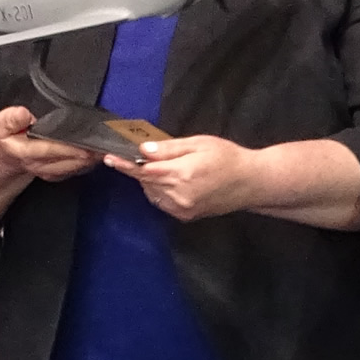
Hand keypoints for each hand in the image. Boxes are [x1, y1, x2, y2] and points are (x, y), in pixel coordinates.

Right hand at [0, 105, 97, 182]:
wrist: (9, 155)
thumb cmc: (9, 135)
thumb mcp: (3, 123)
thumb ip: (11, 118)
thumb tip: (24, 114)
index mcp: (26, 153)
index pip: (49, 150)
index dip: (68, 149)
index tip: (85, 146)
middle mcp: (40, 166)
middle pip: (67, 162)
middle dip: (87, 155)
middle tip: (105, 145)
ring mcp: (50, 172)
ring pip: (75, 168)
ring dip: (91, 159)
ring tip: (107, 148)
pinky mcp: (58, 173)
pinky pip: (76, 169)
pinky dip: (90, 162)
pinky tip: (100, 152)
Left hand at [106, 136, 257, 220]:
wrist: (250, 183)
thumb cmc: (227, 157)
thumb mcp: (199, 144)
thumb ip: (170, 149)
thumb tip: (144, 150)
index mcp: (182, 174)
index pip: (144, 170)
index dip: (125, 164)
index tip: (109, 158)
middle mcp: (179, 195)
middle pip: (146, 182)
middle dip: (141, 169)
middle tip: (148, 155)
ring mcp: (182, 209)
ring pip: (152, 193)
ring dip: (150, 180)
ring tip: (166, 167)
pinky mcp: (185, 216)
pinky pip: (162, 202)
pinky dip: (159, 191)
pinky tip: (171, 181)